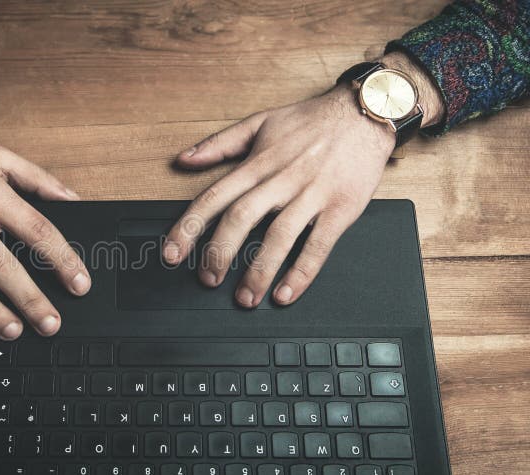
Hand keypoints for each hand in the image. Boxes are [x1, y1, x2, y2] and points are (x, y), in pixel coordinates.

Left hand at [164, 53, 443, 306]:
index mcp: (258, 162)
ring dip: (258, 271)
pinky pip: (319, 245)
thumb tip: (182, 159)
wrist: (366, 113)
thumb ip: (218, 144)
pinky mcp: (341, 208)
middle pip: (241, 217)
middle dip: (219, 252)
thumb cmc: (311, 121)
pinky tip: (286, 293)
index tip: (172, 253)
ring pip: (279, 236)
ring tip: (245, 297)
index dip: (189, 226)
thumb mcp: (260, 122)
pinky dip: (302, 272)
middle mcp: (281, 178)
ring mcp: (312, 194)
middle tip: (207, 279)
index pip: (215, 196)